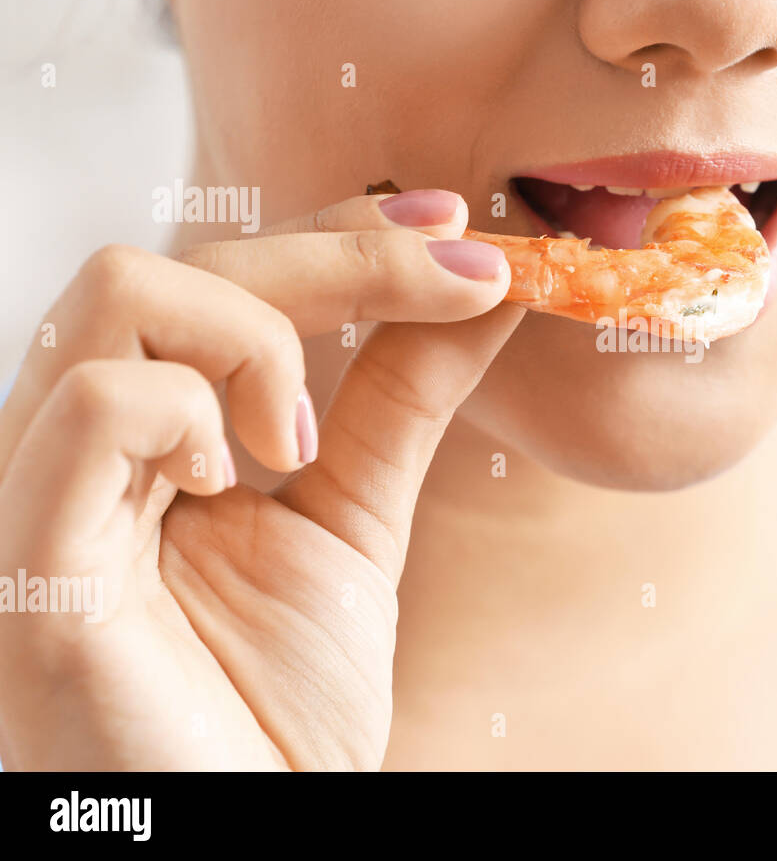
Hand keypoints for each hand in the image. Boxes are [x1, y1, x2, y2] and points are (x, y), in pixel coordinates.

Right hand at [0, 191, 520, 768]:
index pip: (223, 276)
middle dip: (338, 252)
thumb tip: (483, 289)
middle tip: (458, 271)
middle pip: (181, 264)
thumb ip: (400, 400)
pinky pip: (94, 406)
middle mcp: (78, 446)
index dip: (337, 229)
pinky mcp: (32, 559)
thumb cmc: (273, 705)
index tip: (457, 225)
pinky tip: (238, 479)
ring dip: (259, 334)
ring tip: (299, 440)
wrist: (247, 830)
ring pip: (121, 296)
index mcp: (147, 436)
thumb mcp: (353, 521)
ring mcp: (41, 493)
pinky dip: (191, 410)